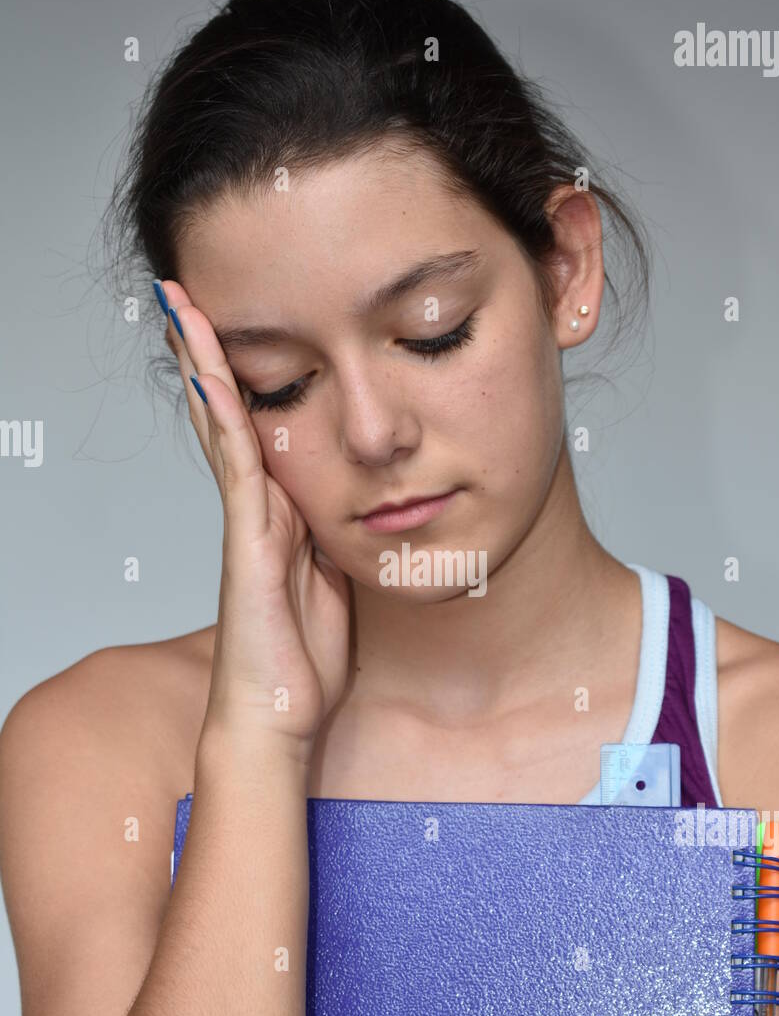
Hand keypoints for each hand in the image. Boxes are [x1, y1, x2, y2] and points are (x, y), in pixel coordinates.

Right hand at [157, 279, 350, 755]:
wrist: (278, 717)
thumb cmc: (303, 662)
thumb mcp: (336, 587)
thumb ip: (336, 544)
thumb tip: (358, 512)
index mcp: (281, 516)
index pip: (258, 432)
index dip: (245, 382)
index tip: (237, 330)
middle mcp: (257, 510)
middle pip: (229, 417)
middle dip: (210, 357)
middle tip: (188, 298)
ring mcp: (247, 523)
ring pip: (224, 428)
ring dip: (204, 368)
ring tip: (183, 309)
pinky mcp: (247, 542)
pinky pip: (238, 467)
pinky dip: (223, 418)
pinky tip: (213, 375)